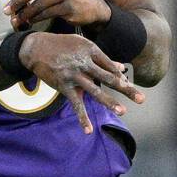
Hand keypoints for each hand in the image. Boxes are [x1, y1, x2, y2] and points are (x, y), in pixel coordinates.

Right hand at [19, 31, 143, 134]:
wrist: (35, 48)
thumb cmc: (62, 45)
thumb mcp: (82, 45)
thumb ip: (102, 58)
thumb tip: (121, 68)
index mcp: (91, 50)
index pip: (110, 66)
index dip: (120, 77)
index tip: (128, 86)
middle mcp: (84, 63)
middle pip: (109, 78)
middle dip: (126, 89)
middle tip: (141, 99)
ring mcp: (74, 75)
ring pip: (95, 91)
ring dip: (109, 102)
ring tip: (122, 111)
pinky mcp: (64, 87)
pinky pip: (76, 105)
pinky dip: (82, 118)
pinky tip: (89, 130)